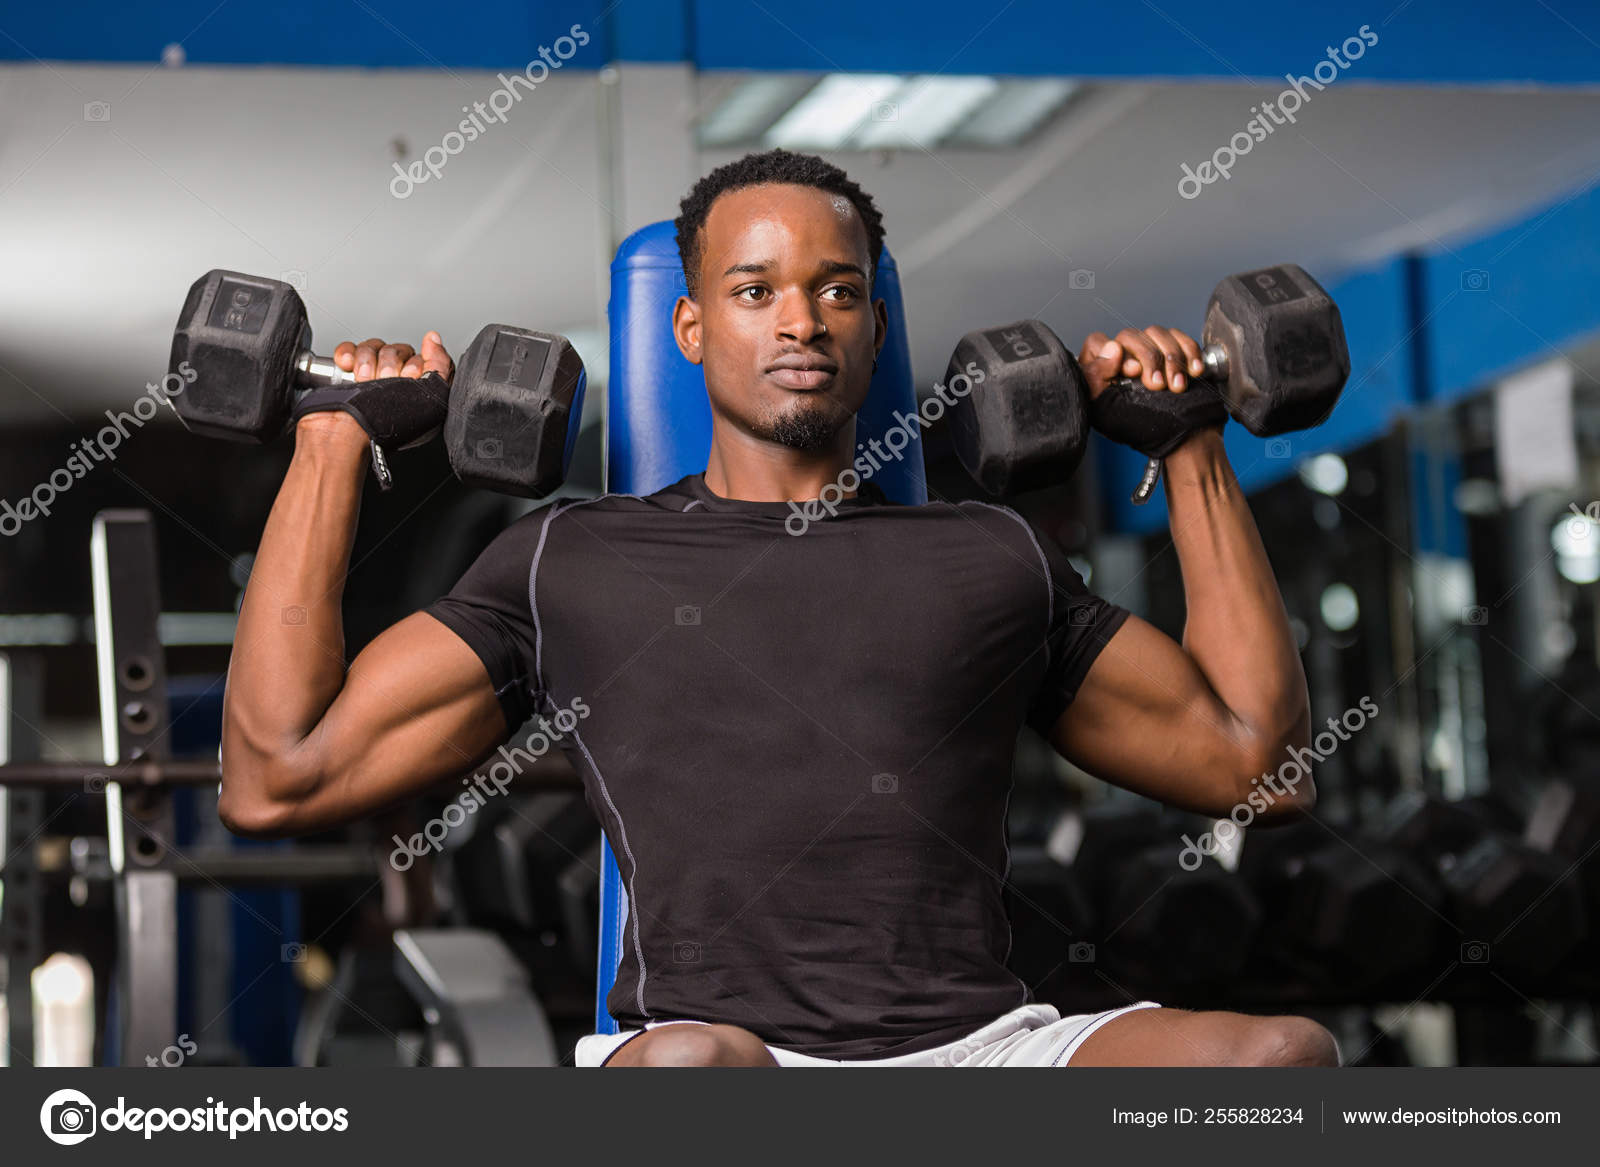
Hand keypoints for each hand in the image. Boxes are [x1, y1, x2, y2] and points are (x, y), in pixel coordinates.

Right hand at [294, 331, 454, 451]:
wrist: (343, 435)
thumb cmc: (385, 427)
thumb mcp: (431, 399)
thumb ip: (441, 365)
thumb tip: (434, 340)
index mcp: (420, 394)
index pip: (424, 359)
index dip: (415, 365)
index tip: (409, 379)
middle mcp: (397, 387)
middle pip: (398, 350)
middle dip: (390, 364)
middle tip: (385, 383)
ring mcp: (371, 380)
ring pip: (374, 346)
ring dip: (367, 361)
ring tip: (364, 381)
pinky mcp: (347, 374)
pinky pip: (350, 349)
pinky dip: (348, 354)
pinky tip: (348, 366)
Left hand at [1077, 326, 1224, 461]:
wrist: (1185, 438)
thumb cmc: (1145, 430)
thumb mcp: (1109, 411)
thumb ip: (1097, 378)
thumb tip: (1110, 348)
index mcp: (1101, 373)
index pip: (1097, 343)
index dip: (1113, 353)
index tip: (1132, 371)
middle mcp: (1122, 360)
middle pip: (1129, 336)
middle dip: (1149, 359)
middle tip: (1158, 385)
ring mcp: (1149, 354)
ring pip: (1156, 333)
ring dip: (1172, 359)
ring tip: (1178, 387)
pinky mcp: (1174, 351)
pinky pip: (1179, 337)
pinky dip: (1189, 353)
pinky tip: (1193, 372)